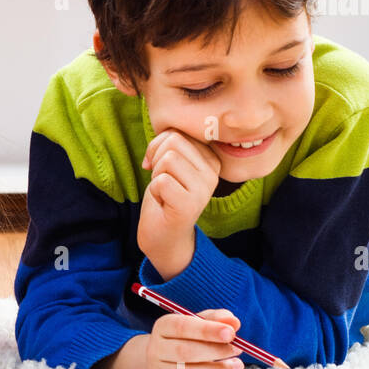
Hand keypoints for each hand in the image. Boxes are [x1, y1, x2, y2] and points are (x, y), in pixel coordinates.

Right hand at [98, 309, 243, 368]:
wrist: (163, 358)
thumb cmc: (186, 338)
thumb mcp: (200, 322)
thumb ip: (217, 319)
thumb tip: (232, 322)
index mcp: (163, 326)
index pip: (182, 326)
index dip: (207, 330)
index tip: (230, 333)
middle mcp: (155, 349)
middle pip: (184, 352)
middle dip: (216, 351)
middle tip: (237, 350)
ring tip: (234, 366)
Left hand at [138, 127, 221, 267]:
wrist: (164, 235)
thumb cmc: (164, 196)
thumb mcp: (169, 162)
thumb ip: (170, 143)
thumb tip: (166, 133)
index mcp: (211, 159)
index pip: (178, 132)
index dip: (159, 147)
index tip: (163, 168)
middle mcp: (213, 173)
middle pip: (173, 141)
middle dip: (157, 159)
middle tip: (163, 182)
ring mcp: (204, 189)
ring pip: (168, 159)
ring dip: (156, 176)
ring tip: (165, 192)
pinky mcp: (190, 204)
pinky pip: (161, 181)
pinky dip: (155, 191)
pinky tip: (164, 203)